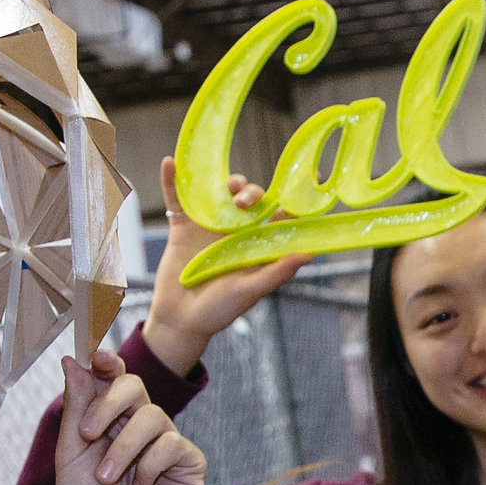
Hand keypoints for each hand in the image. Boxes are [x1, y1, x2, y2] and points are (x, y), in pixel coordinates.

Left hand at [53, 353, 206, 484]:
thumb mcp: (72, 454)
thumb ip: (77, 407)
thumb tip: (73, 359)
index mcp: (110, 421)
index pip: (113, 379)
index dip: (108, 363)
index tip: (97, 356)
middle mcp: (139, 427)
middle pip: (134, 386)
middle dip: (109, 405)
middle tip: (89, 434)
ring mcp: (166, 444)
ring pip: (151, 416)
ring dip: (122, 449)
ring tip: (108, 479)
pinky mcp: (188, 463)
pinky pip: (171, 445)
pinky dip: (149, 466)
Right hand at [142, 155, 304, 378]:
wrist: (180, 320)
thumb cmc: (219, 311)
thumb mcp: (249, 292)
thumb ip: (276, 273)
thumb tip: (307, 255)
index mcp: (256, 244)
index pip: (280, 217)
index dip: (294, 198)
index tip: (315, 177)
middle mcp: (236, 231)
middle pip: (249, 199)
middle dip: (252, 192)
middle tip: (244, 202)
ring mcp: (208, 227)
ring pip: (219, 193)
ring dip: (225, 182)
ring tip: (227, 186)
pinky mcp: (182, 228)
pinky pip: (177, 200)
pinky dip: (171, 182)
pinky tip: (169, 164)